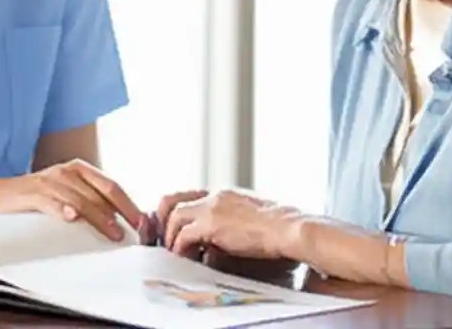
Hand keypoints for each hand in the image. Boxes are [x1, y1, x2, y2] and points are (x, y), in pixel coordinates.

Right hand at [0, 159, 144, 240]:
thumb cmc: (37, 198)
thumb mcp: (66, 194)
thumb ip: (89, 201)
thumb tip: (118, 222)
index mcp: (79, 169)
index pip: (110, 185)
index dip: (127, 203)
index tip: (140, 221)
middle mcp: (67, 171)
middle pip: (98, 193)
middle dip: (117, 213)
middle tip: (130, 232)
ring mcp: (50, 181)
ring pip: (80, 200)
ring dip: (98, 217)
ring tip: (111, 232)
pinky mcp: (32, 193)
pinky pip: (51, 202)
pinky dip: (63, 210)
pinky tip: (72, 218)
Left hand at [162, 189, 303, 260]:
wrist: (289, 228)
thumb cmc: (280, 227)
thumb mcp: (252, 216)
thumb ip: (234, 219)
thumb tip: (224, 237)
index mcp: (223, 193)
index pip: (188, 195)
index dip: (175, 211)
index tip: (173, 227)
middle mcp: (214, 196)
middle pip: (170, 199)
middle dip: (162, 220)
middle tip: (164, 239)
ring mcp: (212, 208)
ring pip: (174, 216)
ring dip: (170, 237)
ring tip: (175, 252)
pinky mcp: (212, 224)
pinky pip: (183, 236)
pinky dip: (180, 248)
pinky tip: (185, 258)